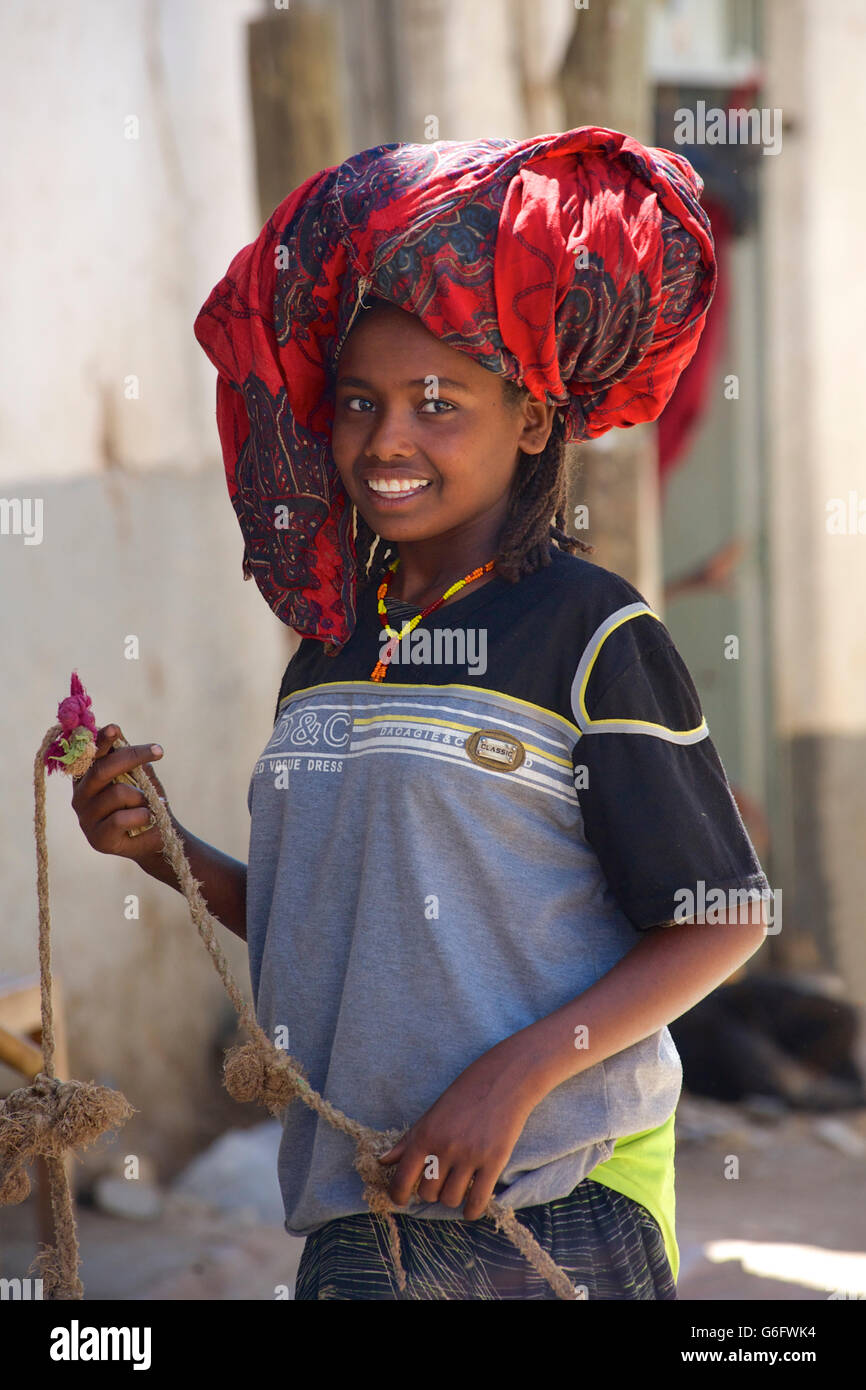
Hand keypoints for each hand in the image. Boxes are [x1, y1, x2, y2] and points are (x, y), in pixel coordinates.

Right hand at [70, 723, 170, 862]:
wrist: (157, 838)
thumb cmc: (145, 802)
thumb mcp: (139, 776)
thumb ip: (127, 757)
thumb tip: (115, 730)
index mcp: (86, 777)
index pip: (89, 754)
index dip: (100, 741)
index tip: (115, 728)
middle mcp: (80, 796)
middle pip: (102, 769)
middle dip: (132, 756)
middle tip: (158, 750)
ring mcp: (85, 818)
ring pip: (118, 793)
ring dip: (143, 797)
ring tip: (149, 805)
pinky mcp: (97, 838)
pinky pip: (123, 818)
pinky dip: (143, 815)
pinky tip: (147, 820)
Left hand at [377, 1042, 537, 1220]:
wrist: (504, 1079)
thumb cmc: (465, 1095)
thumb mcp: (431, 1114)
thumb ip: (408, 1141)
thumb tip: (383, 1161)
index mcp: (425, 1135)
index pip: (402, 1180)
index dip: (398, 1195)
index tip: (402, 1199)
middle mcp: (444, 1147)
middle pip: (427, 1193)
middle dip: (431, 1191)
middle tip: (439, 1181)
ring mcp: (470, 1156)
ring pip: (450, 1199)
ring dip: (451, 1198)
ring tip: (457, 1186)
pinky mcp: (494, 1162)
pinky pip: (477, 1201)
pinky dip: (471, 1210)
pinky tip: (470, 1207)